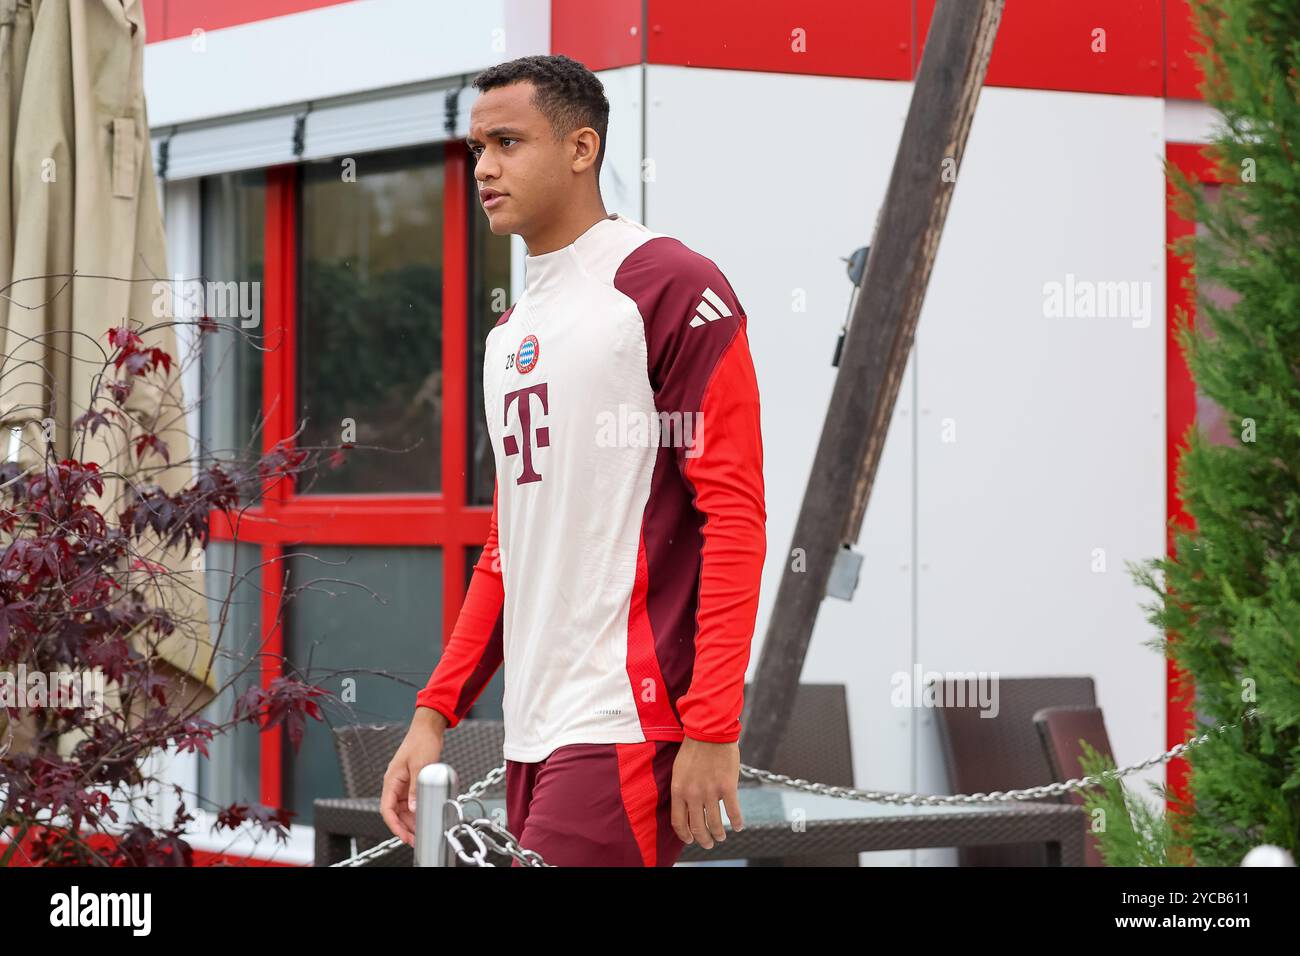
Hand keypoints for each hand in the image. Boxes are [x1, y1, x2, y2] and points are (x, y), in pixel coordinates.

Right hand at [380, 708, 447, 845]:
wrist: (428, 729)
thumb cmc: (421, 741)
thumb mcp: (420, 765)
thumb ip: (416, 787)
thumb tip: (413, 807)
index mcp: (391, 780)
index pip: (387, 809)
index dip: (394, 825)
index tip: (403, 835)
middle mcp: (395, 784)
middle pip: (395, 812)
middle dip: (403, 827)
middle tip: (414, 838)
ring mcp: (403, 784)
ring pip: (403, 809)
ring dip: (410, 821)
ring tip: (420, 832)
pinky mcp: (412, 782)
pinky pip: (411, 802)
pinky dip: (416, 812)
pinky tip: (424, 817)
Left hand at [669, 737, 744, 848]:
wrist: (709, 731)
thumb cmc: (693, 748)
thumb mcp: (679, 770)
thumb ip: (682, 790)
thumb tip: (687, 808)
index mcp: (678, 790)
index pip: (679, 822)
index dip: (685, 835)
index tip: (690, 839)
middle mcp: (693, 795)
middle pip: (697, 827)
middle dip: (703, 840)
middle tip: (708, 844)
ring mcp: (711, 792)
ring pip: (715, 824)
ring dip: (719, 834)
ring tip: (721, 837)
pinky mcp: (728, 787)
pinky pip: (733, 812)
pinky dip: (737, 822)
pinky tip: (738, 827)